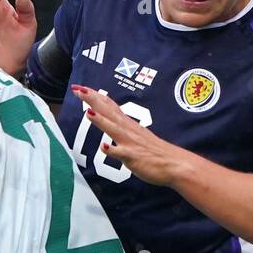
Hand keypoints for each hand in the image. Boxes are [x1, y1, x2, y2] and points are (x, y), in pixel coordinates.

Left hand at [71, 84, 185, 185]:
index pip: (109, 106)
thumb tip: (111, 121)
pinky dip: (112, 150)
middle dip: (93, 100)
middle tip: (78, 89)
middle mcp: (128, 130)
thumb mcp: (137, 135)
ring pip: (114, 129)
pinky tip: (104, 147)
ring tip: (87, 111)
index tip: (81, 87)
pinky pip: (121, 154)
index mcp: (128, 125)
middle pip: (108, 111)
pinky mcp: (133, 157)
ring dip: (101, 120)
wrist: (174, 164)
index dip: (95, 96)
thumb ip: (122, 128)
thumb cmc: (155, 153)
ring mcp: (130, 143)